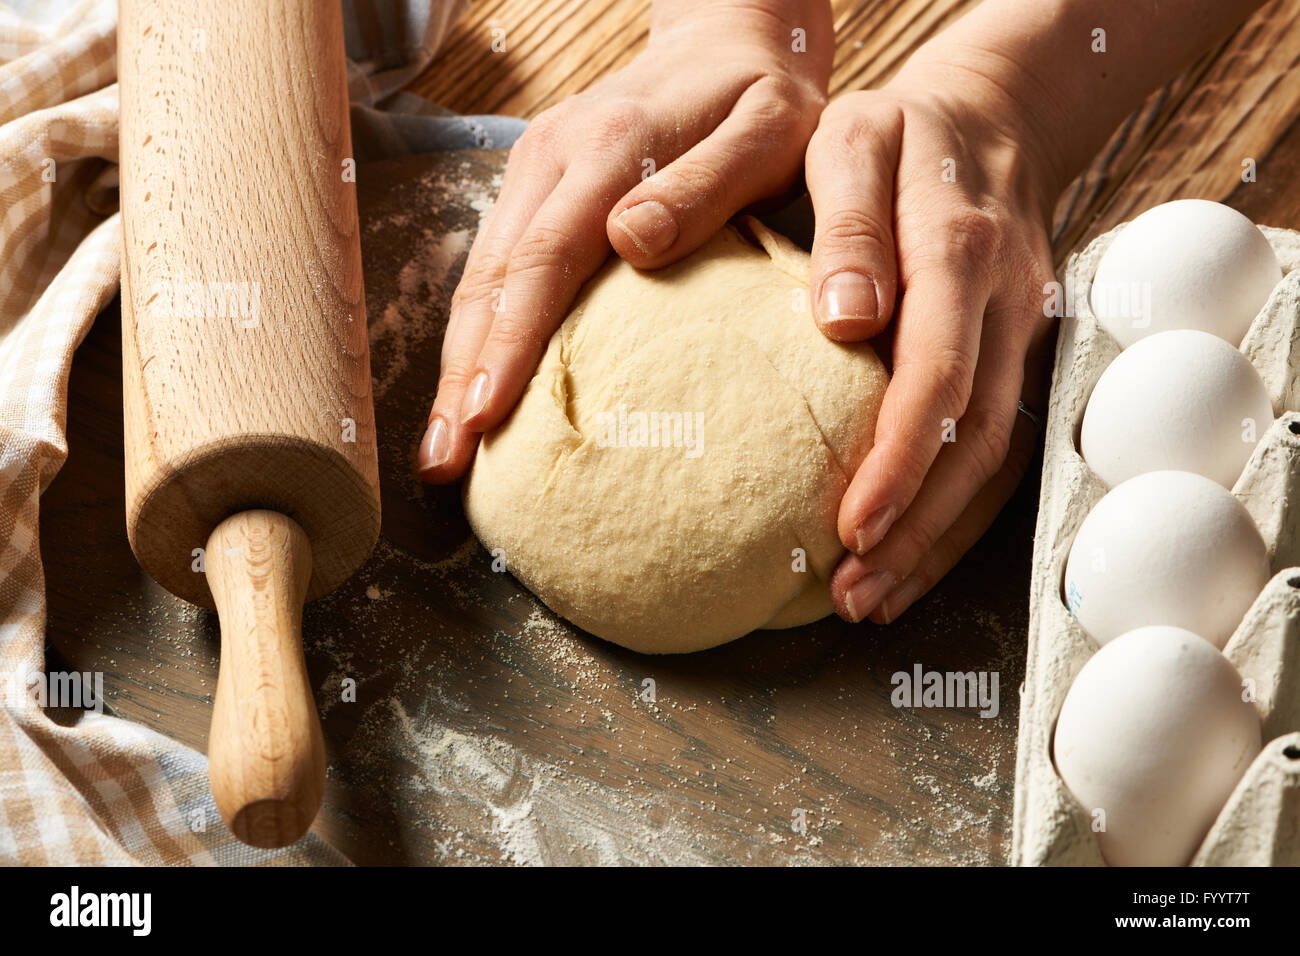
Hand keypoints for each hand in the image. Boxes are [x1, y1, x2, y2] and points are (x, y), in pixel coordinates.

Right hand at [418, 0, 832, 480]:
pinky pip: (497, 263)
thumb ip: (706, 185)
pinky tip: (475, 384)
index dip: (509, 342)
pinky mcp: (536, 179)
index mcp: (610, 146)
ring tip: (445, 444)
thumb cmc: (766, 96)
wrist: (730, 37)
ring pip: (481, 273)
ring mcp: (535, 164)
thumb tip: (630, 243)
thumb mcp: (768, 128)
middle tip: (443, 460)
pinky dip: (480, 329)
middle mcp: (554, 153)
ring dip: (459, 360)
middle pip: (492, 276)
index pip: (544, 258)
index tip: (483, 416)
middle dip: (461, 373)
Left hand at [804, 60, 1061, 624]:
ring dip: (939, 540)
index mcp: (961, 251)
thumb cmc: (895, 134)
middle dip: (919, 529)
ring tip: (871, 600)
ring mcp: (1025, 337)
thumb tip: (841, 324)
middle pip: (978, 440)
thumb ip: (844, 226)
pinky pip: (1003, 453)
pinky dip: (959, 517)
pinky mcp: (1022, 360)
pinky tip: (910, 562)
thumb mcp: (851, 143)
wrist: (985, 120)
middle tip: (853, 594)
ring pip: (998, 461)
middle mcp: (1007, 306)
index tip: (852, 525)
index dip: (903, 458)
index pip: (940, 374)